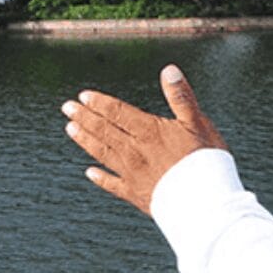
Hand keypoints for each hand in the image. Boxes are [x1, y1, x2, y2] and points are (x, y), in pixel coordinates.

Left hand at [63, 64, 227, 215]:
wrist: (203, 202)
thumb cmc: (205, 161)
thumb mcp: (197, 123)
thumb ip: (180, 96)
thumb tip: (169, 70)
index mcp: (149, 132)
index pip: (118, 113)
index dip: (100, 103)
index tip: (83, 96)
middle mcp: (135, 151)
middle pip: (105, 131)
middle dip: (85, 117)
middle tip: (67, 108)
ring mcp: (133, 174)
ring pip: (103, 153)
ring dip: (86, 141)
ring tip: (71, 130)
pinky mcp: (136, 194)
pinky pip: (113, 185)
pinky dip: (100, 178)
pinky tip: (89, 173)